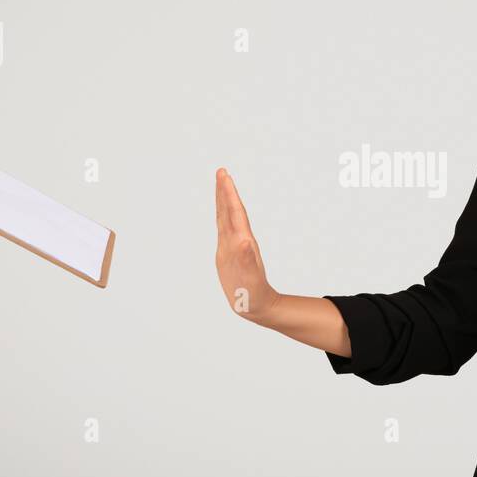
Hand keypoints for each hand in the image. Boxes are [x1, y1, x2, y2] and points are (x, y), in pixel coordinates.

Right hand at [214, 167, 279, 323]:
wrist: (256, 305)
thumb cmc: (253, 294)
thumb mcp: (249, 279)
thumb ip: (246, 259)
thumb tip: (244, 240)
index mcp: (241, 243)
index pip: (235, 213)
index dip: (229, 195)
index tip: (224, 176)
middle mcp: (237, 241)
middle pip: (230, 211)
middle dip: (225, 191)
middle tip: (221, 172)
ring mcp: (232, 246)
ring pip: (226, 218)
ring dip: (223, 201)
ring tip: (220, 184)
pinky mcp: (227, 253)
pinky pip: (223, 230)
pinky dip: (220, 216)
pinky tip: (219, 211)